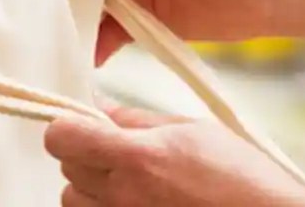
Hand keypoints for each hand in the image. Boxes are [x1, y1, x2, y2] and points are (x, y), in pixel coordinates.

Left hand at [45, 104, 304, 206]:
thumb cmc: (242, 180)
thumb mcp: (193, 131)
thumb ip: (138, 120)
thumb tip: (101, 107)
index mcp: (137, 158)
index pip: (62, 137)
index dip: (67, 126)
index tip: (81, 123)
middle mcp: (124, 196)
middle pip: (66, 168)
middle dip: (83, 153)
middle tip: (116, 151)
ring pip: (73, 201)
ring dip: (90, 187)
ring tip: (129, 181)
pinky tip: (137, 201)